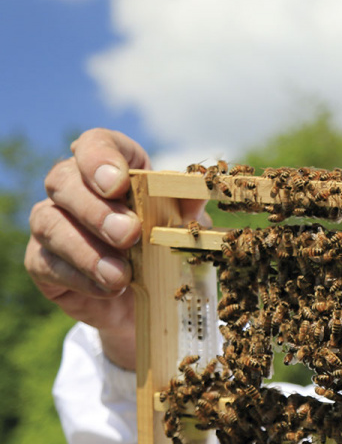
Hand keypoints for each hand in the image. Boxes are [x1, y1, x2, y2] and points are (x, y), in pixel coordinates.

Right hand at [25, 129, 206, 370]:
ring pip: (49, 222)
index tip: (117, 184)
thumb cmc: (169, 250)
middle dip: (95, 208)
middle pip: (63, 180)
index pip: (95, 143)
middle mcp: (74, 188)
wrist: (156, 300)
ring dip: (85, 249)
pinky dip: (79, 276)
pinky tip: (108, 288)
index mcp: (114, 168)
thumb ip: (189, 206)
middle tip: (128, 235)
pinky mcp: (43, 260)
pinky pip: (47, 262)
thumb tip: (197, 188)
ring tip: (121, 275)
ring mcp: (53, 223)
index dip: (99, 157)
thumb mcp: (186, 228)